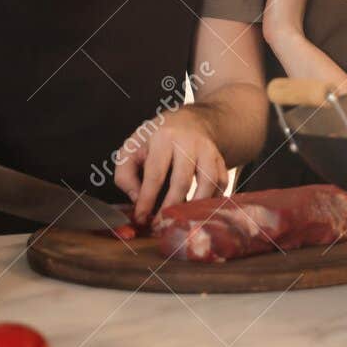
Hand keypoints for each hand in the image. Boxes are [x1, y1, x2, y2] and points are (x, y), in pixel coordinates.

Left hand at [112, 106, 228, 223]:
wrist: (190, 121)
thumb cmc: (156, 139)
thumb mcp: (132, 147)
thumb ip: (125, 174)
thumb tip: (137, 199)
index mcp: (163, 138)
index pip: (155, 174)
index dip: (148, 199)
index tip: (142, 217)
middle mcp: (189, 143)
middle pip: (183, 181)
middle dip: (171, 208)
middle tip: (160, 225)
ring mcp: (208, 151)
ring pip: (208, 183)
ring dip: (194, 207)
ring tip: (181, 221)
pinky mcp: (220, 160)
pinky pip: (221, 183)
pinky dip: (212, 200)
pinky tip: (199, 210)